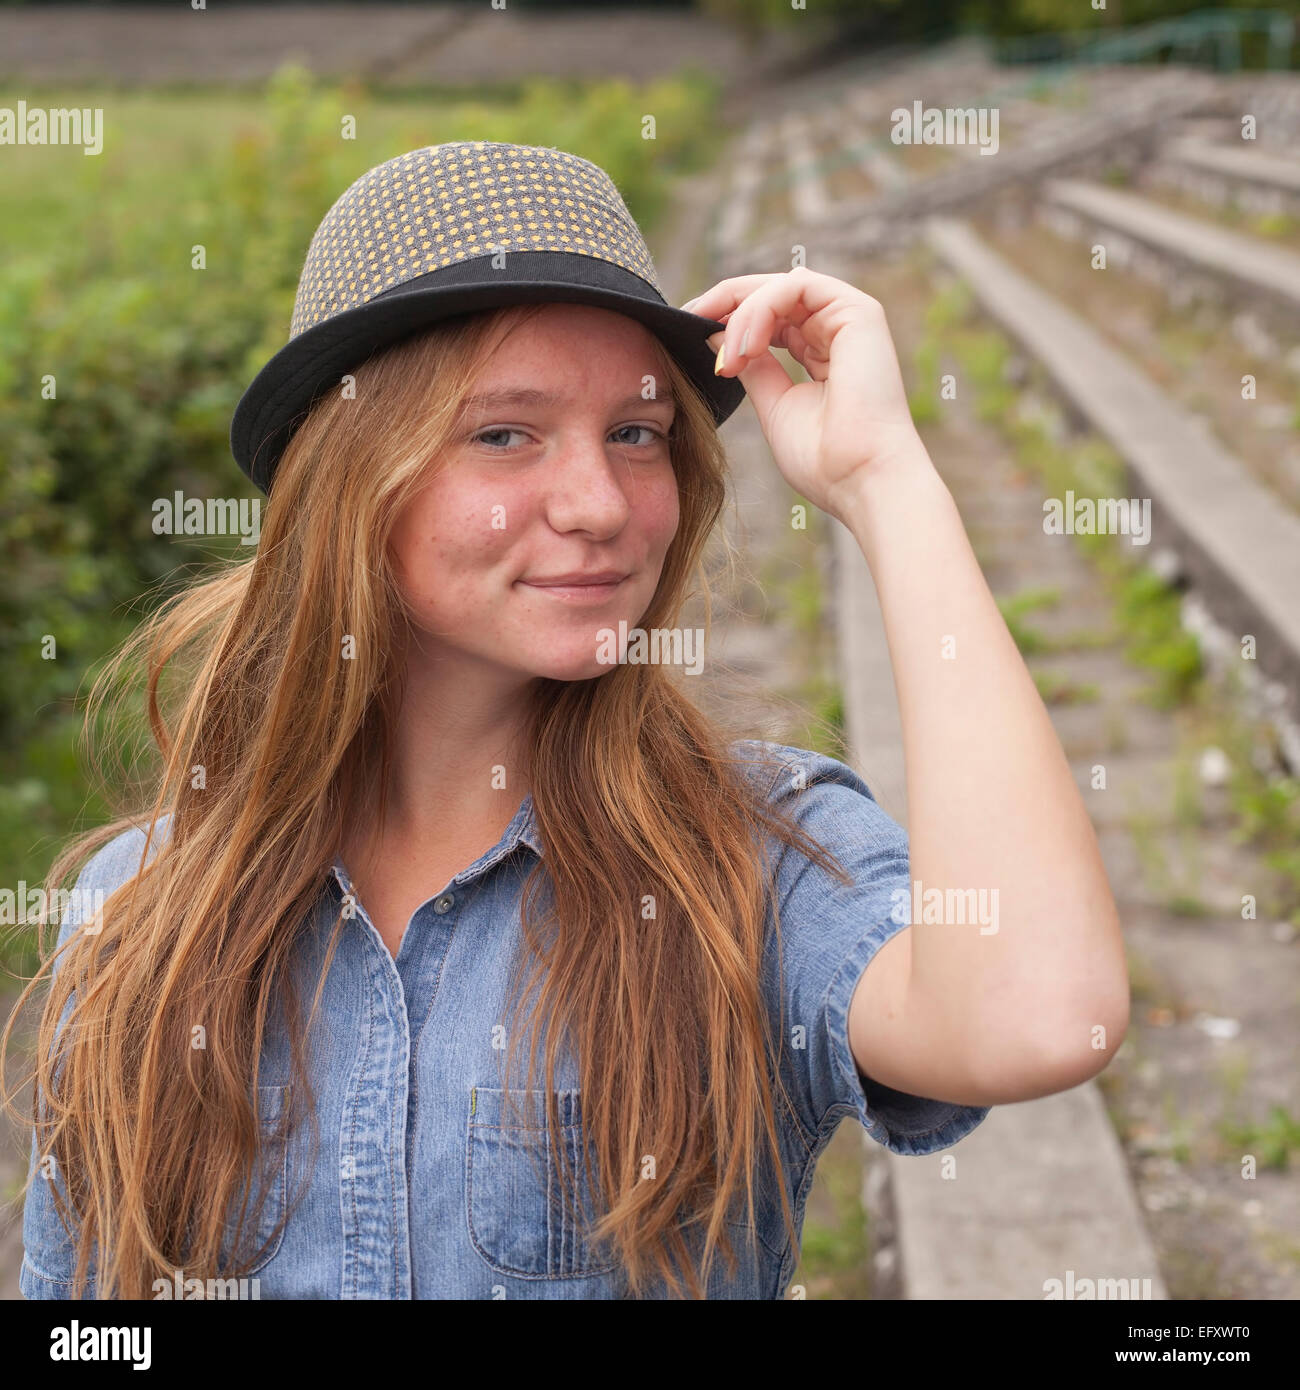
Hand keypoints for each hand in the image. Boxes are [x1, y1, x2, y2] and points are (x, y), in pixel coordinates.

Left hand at [681, 267, 925, 523]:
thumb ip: (751, 366)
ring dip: (742, 314)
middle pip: (771, 293)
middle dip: (726, 302)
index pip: (768, 316)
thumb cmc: (824, 460)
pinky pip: (797, 288)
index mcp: (819, 352)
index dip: (728, 319)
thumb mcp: (774, 405)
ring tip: (728, 359)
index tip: (690, 330)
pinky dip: (763, 310)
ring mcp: (849, 318)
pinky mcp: (859, 312)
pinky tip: (747, 348)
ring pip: (780, 288)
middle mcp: (835, 330)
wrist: (861, 480)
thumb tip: (715, 335)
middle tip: (689, 320)